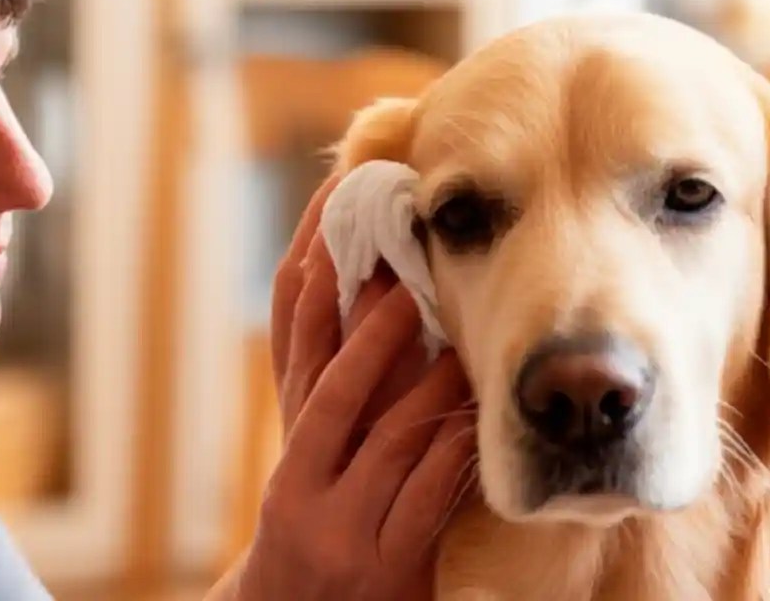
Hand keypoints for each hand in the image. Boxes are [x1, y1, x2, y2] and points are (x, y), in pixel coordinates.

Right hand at [236, 177, 478, 600]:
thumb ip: (342, 390)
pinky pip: (425, 498)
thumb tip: (385, 292)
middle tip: (404, 268)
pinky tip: (479, 423)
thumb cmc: (324, 524)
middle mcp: (299, 477)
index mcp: (289, 440)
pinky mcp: (381, 565)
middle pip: (328, 383)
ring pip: (384, 437)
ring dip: (425, 383)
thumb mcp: (320, 460)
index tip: (337, 206)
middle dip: (367, 325)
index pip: (291, 339)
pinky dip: (454, 454)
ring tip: (458, 338)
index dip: (311, 271)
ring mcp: (336, 524)